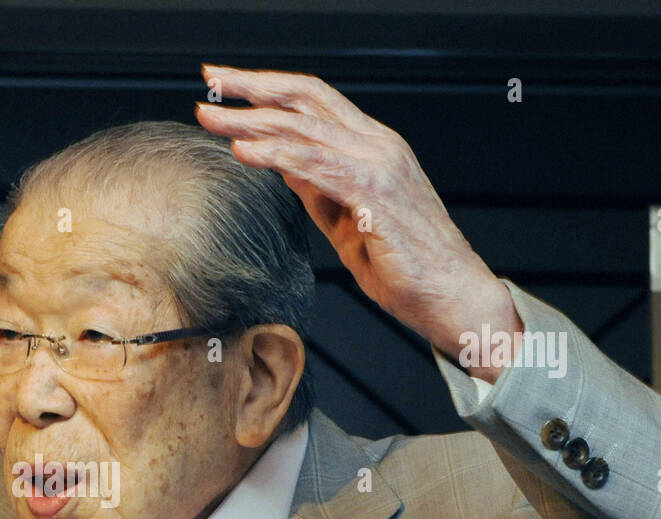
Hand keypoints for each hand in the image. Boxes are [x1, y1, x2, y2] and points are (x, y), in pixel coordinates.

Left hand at [195, 64, 518, 378]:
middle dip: (252, 87)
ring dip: (252, 121)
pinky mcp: (377, 195)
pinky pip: (318, 166)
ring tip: (212, 116)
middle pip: (306, 99)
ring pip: (305, 128)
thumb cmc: (404, 264)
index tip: (225, 86)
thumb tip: (281, 164)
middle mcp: (378, 145)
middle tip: (209, 80)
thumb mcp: (346, 219)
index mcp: (371, 145)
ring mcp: (380, 165)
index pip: (313, 100)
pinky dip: (277, 155)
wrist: (451, 296)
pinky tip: (245, 152)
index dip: (267, 87)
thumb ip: (317, 188)